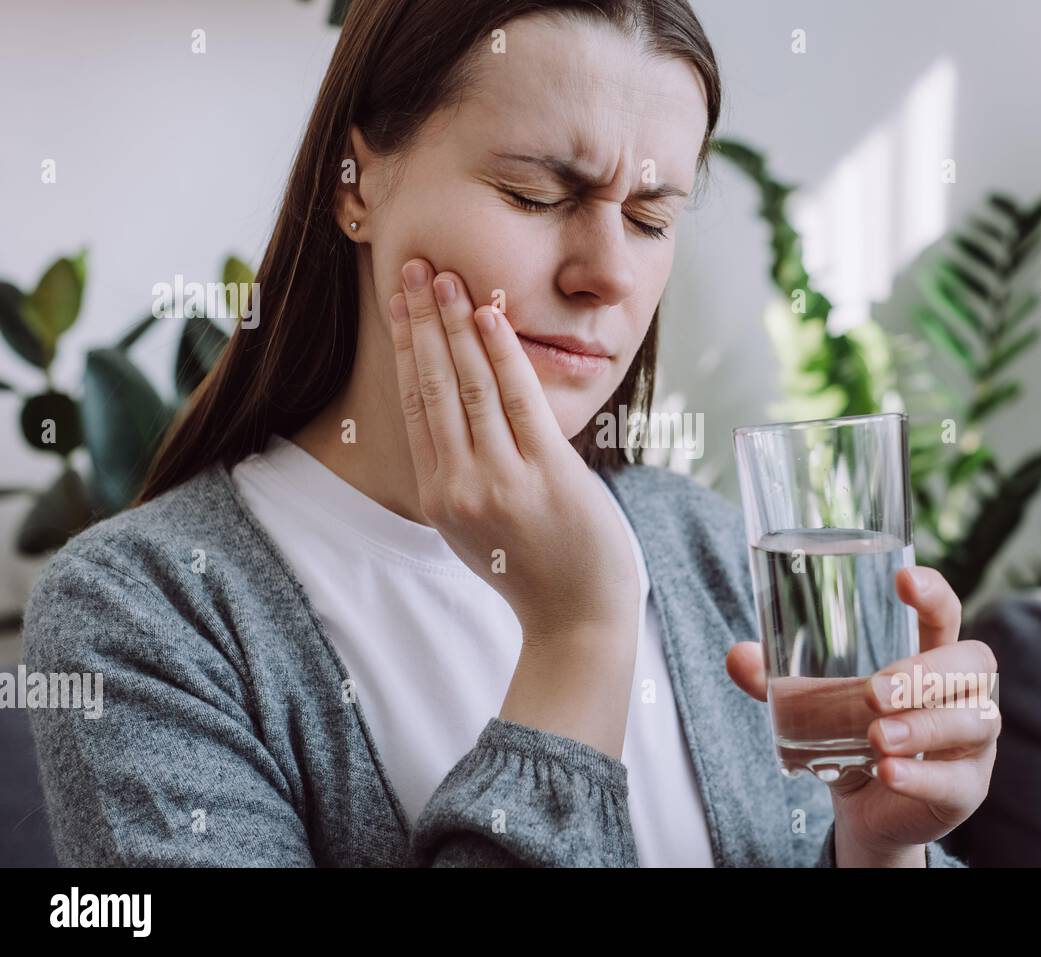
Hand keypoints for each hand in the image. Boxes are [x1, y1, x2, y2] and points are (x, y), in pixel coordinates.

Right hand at [386, 258, 639, 638]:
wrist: (577, 614)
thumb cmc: (532, 567)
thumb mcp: (474, 526)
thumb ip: (458, 473)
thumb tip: (450, 414)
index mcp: (439, 496)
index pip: (415, 405)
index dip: (407, 348)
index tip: (399, 302)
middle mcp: (460, 486)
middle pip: (433, 386)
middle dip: (422, 321)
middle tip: (413, 267)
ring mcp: (501, 480)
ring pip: (470, 387)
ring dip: (456, 325)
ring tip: (446, 277)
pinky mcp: (546, 473)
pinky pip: (519, 401)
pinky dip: (502, 354)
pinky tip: (490, 317)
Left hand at [726, 565, 998, 865]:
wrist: (865, 812)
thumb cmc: (851, 740)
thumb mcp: (815, 707)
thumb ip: (778, 682)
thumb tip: (736, 656)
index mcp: (931, 658)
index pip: (945, 615)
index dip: (932, 594)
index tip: (903, 579)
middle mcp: (963, 694)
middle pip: (973, 664)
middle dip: (926, 673)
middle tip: (873, 692)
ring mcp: (972, 744)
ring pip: (973, 722)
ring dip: (923, 727)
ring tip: (875, 738)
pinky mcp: (966, 790)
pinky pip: (957, 781)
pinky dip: (921, 776)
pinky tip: (888, 773)